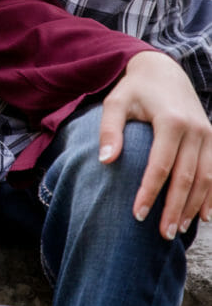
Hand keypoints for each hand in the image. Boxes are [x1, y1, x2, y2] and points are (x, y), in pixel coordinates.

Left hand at [99, 51, 211, 238]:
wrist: (163, 70)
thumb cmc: (134, 90)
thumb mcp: (115, 103)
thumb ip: (109, 130)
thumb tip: (105, 161)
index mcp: (171, 121)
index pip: (161, 165)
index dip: (150, 192)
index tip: (137, 215)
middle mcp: (195, 129)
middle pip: (186, 177)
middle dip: (173, 208)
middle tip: (161, 234)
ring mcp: (207, 134)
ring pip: (205, 178)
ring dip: (192, 206)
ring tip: (177, 229)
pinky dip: (210, 196)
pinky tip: (203, 216)